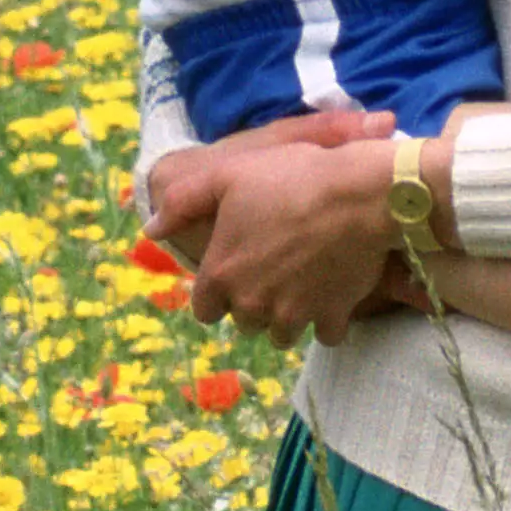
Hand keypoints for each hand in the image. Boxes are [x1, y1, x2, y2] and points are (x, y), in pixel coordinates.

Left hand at [159, 104, 413, 342]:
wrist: (359, 193)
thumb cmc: (289, 178)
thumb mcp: (225, 176)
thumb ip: (182, 203)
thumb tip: (151, 228)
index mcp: (223, 274)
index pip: (204, 311)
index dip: (216, 292)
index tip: (233, 271)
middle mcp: (254, 304)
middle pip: (244, 322)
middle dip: (253, 303)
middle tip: (271, 269)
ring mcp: (295, 315)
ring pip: (281, 334)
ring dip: (286, 316)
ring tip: (300, 282)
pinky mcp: (334, 315)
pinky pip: (325, 333)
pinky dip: (327, 317)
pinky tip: (333, 291)